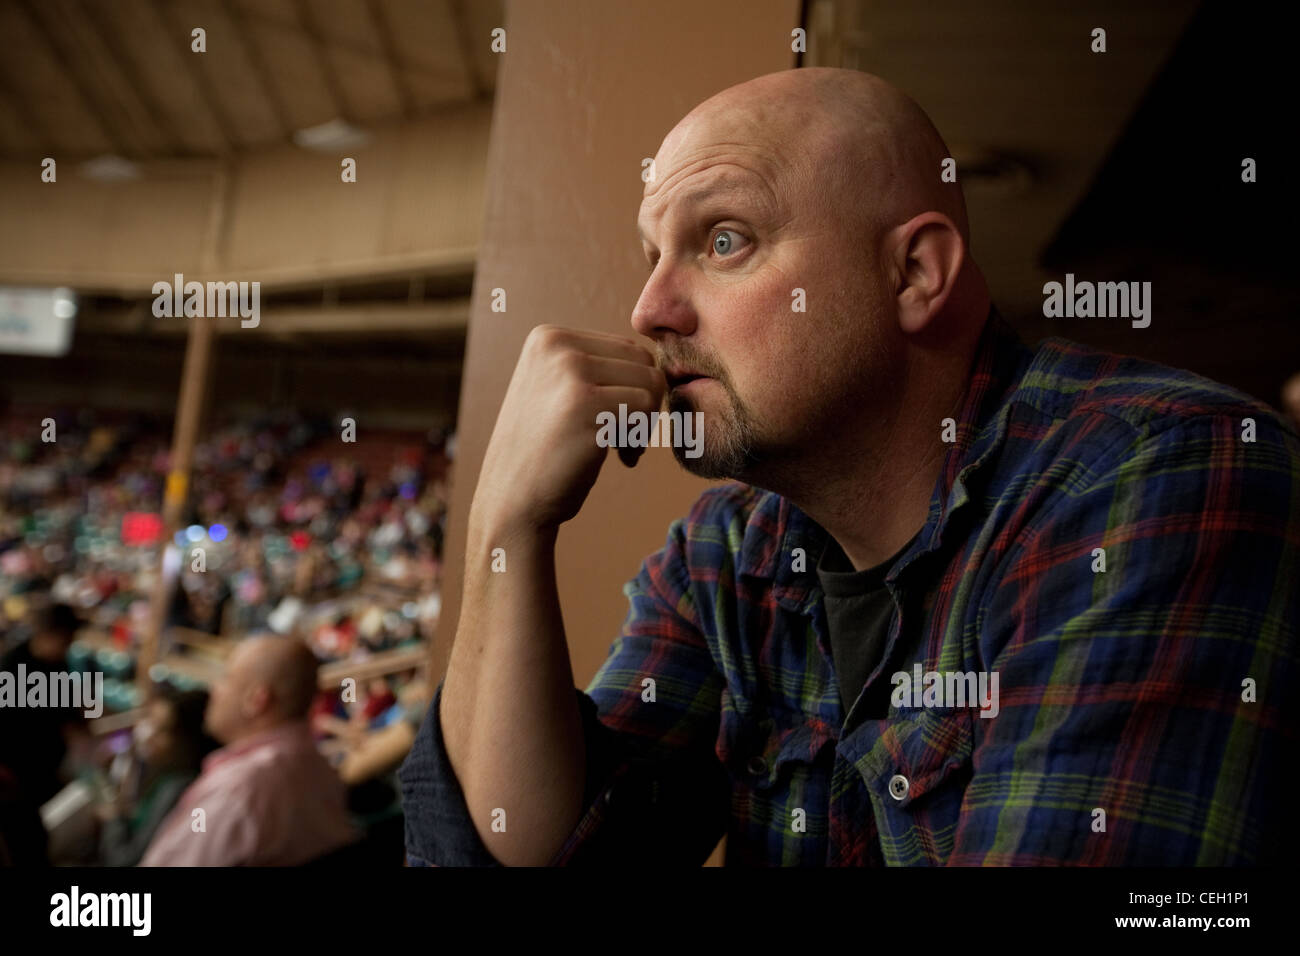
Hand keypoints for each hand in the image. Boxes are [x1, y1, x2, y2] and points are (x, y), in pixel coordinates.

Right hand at [472, 325, 664, 534]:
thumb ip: (593, 368)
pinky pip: (646, 407)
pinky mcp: (586, 404)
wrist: (511, 502)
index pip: (627, 348)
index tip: (613, 422)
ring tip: (622, 447)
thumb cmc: (544, 454)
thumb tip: (654, 360)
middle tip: (624, 438)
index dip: (633, 389)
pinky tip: (622, 458)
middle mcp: (556, 345)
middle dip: (644, 402)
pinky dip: (641, 438)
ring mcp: (570, 371)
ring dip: (645, 422)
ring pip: (651, 382)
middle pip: (643, 361)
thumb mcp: (557, 392)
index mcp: (548, 337)